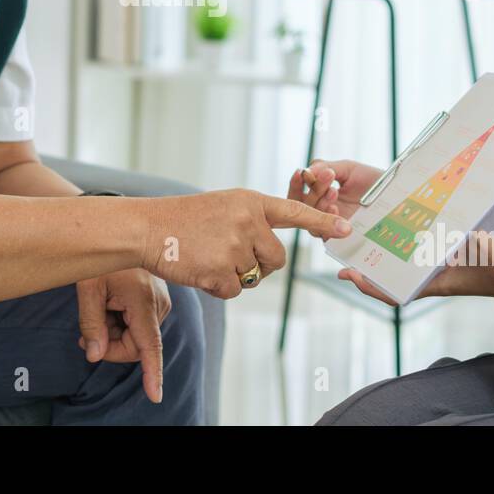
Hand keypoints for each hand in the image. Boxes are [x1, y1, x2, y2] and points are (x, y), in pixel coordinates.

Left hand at [76, 268, 169, 403]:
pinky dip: (120, 324)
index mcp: (143, 301)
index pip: (149, 346)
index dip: (152, 373)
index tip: (155, 395)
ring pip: (135, 338)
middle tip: (85, 334)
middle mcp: (158, 305)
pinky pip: (138, 326)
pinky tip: (109, 307)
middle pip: (134, 347)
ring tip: (98, 309)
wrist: (121, 230)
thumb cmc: (102, 256)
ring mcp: (160, 303)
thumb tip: (95, 356)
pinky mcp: (157, 301)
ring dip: (113, 332)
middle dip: (109, 345)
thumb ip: (92, 324)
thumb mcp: (89, 288)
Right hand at [140, 189, 351, 298]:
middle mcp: (247, 221)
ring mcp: (234, 246)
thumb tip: (271, 249)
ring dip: (235, 276)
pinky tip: (200, 269)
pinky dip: (218, 287)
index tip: (347, 228)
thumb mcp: (223, 206)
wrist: (147, 227)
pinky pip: (234, 291)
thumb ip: (251, 220)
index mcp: (250, 202)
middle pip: (276, 259)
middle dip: (260, 266)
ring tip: (208, 257)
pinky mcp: (221, 271)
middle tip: (231, 256)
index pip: (294, 212)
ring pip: (254, 277)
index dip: (322, 221)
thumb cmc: (184, 219)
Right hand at [287, 159, 385, 230]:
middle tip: (326, 177)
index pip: (299, 192)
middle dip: (312, 192)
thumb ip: (326, 166)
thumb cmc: (373, 181)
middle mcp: (323, 211)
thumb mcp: (348, 169)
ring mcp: (332, 225)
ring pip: (311, 222)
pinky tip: (335, 209)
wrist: (397, 195)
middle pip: (301, 208)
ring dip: (319, 206)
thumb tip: (306, 171)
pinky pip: (326, 236)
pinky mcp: (343, 239)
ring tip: (333, 191)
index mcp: (320, 194)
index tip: (303, 173)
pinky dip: (327, 223)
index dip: (298, 184)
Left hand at [337, 233, 493, 308]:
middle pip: (392, 275)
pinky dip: (408, 239)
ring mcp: (443, 267)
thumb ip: (474, 247)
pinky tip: (401, 222)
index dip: (370, 286)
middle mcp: (435, 277)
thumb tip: (453, 238)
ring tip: (364, 232)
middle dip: (369, 266)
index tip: (346, 275)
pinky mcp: (453, 256)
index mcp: (438, 283)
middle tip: (345, 247)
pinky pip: (422, 249)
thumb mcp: (491, 255)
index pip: (396, 292)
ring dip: (384, 250)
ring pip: (404, 262)